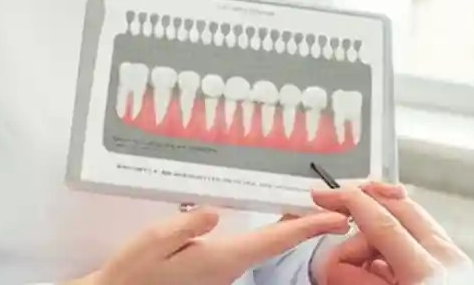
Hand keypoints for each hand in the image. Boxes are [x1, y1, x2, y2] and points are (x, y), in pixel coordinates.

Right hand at [68, 206, 349, 284]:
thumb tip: (214, 213)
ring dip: (294, 226)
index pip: (275, 240)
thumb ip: (184, 226)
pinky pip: (256, 246)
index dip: (309, 227)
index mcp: (223, 258)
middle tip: (340, 201)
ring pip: (271, 244)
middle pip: (280, 242)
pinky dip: (275, 231)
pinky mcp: (216, 267)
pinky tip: (280, 218)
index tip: (340, 216)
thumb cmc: (133, 272)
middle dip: (310, 223)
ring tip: (317, 201)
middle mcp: (231, 265)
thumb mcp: (153, 243)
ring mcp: (225, 268)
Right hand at [311, 182, 470, 284]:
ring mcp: (455, 259)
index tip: (324, 196)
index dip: (349, 203)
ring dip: (376, 238)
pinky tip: (382, 271)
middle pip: (396, 209)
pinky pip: (417, 239)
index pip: (382, 222)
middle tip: (335, 218)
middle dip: (363, 211)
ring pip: (407, 222)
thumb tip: (333, 264)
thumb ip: (355, 280)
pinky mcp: (455, 264)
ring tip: (362, 272)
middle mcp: (448, 259)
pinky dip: (393, 248)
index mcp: (429, 274)